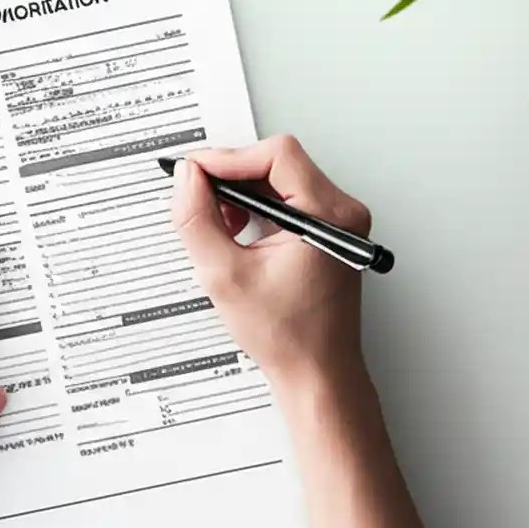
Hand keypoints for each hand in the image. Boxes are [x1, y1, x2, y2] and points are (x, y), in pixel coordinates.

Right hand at [170, 135, 371, 383]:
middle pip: (278, 163)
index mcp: (328, 216)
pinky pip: (286, 200)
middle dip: (232, 176)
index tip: (195, 171)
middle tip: (197, 195)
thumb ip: (198, 221)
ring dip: (241, 192)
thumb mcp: (224, 276)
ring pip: (279, 180)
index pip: (277, 156)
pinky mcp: (326, 231)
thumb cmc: (286, 335)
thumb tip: (187, 179)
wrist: (315, 372)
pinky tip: (235, 231)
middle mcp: (341, 212)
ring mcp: (337, 221)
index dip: (229, 157)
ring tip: (218, 221)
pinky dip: (255, 208)